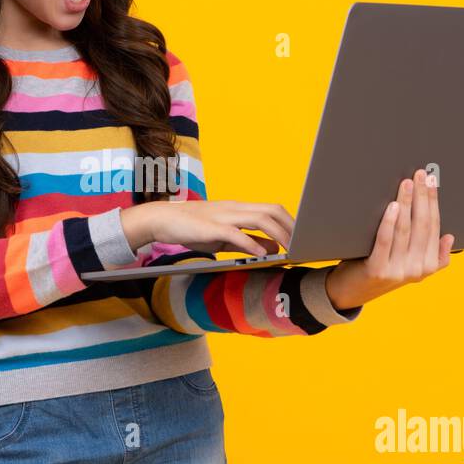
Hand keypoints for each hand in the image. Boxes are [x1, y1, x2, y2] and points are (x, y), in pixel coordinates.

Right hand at [120, 199, 293, 256]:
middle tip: (303, 244)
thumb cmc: (192, 228)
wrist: (161, 220)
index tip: (303, 238)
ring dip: (278, 234)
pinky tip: (262, 255)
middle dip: (291, 226)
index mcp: (238, 209)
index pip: (272, 209)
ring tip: (290, 249)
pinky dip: (252, 244)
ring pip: (259, 218)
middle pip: (271, 210)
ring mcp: (223, 215)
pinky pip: (236, 233)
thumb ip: (248, 240)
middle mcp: (234, 208)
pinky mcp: (211, 227)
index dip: (290, 221)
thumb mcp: (224, 237)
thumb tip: (273, 247)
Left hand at [325, 168, 454, 309]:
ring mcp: (397, 271)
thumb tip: (449, 237)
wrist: (352, 291)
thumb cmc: (381, 269)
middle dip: (422, 197)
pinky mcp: (378, 270)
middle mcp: (416, 270)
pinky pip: (386, 240)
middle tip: (420, 175)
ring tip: (406, 184)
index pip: (434, 227)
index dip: (433, 202)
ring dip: (407, 203)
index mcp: (429, 266)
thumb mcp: (410, 265)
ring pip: (405, 230)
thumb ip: (432, 255)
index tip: (431, 181)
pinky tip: (393, 206)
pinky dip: (390, 221)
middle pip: (422, 225)